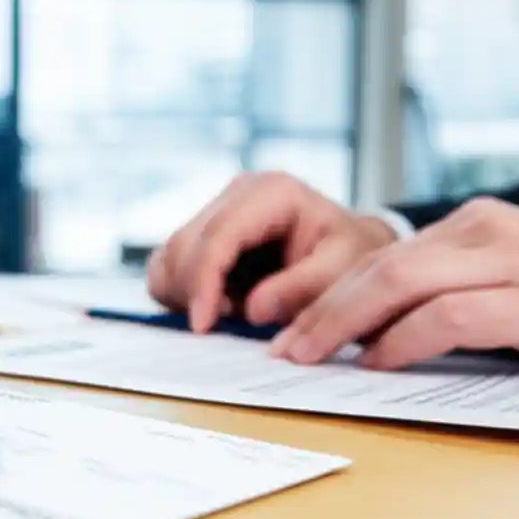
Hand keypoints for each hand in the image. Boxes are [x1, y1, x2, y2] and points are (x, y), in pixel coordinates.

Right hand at [146, 172, 397, 332]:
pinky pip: (168, 268)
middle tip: (226, 326)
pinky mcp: (204, 233)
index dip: (203, 282)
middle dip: (194, 293)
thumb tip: (254, 308)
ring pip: (169, 257)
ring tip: (230, 313)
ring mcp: (217, 211)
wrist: (350, 252)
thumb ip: (303, 288)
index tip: (203, 326)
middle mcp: (238, 193)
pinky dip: (183, 294)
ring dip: (186, 295)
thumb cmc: (350, 259)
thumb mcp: (344, 272)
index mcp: (272, 192)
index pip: (218, 235)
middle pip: (184, 245)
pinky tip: (220, 305)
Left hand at [268, 198, 518, 373]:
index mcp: (475, 227)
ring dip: (341, 325)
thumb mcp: (517, 283)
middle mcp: (484, 233)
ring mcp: (510, 262)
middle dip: (317, 310)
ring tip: (309, 358)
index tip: (290, 328)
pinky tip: (375, 363)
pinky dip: (402, 340)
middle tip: (281, 348)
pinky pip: (447, 316)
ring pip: (399, 284)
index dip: (327, 295)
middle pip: (376, 267)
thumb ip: (457, 295)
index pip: (381, 258)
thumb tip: (385, 336)